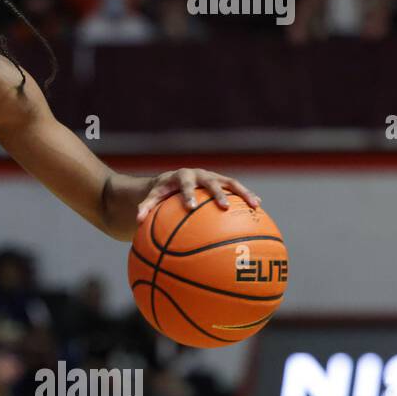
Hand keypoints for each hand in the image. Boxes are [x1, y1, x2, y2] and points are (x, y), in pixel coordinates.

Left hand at [135, 168, 260, 222]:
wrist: (173, 179)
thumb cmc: (162, 192)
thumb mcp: (152, 197)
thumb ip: (145, 207)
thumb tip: (137, 221)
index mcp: (181, 176)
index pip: (185, 184)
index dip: (188, 194)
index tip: (190, 207)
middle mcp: (200, 174)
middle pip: (211, 182)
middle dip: (217, 194)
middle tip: (224, 207)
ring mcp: (214, 177)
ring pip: (231, 183)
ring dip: (243, 193)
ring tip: (255, 205)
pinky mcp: (223, 183)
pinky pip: (237, 189)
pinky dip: (247, 196)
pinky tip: (258, 208)